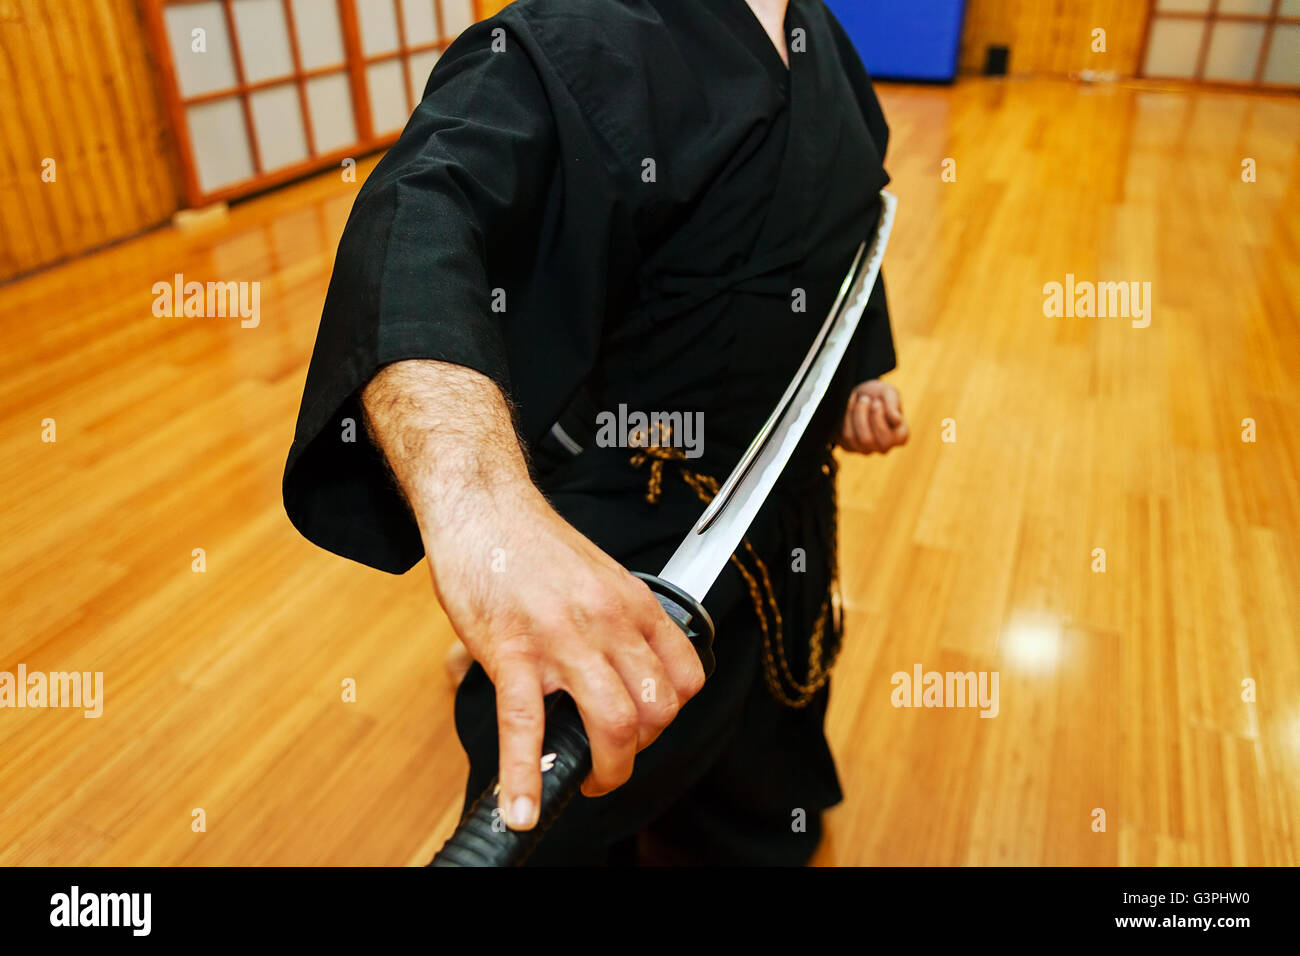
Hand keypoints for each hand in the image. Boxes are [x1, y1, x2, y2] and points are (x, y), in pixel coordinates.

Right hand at [422, 485, 705, 829]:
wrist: (482, 505)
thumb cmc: (532, 542)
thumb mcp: (596, 576)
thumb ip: (609, 624)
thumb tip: (605, 672)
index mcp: (633, 604)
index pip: (685, 676)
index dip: (670, 716)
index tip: (646, 729)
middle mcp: (609, 622)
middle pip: (655, 710)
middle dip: (638, 752)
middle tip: (611, 761)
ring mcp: (562, 638)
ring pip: (612, 723)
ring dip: (603, 770)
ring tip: (582, 779)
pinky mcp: (511, 651)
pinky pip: (525, 725)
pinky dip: (524, 777)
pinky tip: (519, 807)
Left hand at [837, 379, 908, 454]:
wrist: (862, 394)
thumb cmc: (879, 395)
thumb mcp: (889, 392)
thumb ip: (893, 405)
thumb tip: (896, 420)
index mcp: (900, 437)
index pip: (888, 438)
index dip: (878, 418)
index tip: (877, 401)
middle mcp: (884, 447)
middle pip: (867, 440)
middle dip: (862, 415)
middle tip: (864, 399)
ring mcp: (866, 449)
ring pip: (852, 439)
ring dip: (852, 416)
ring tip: (857, 401)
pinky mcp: (850, 447)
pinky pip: (843, 437)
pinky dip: (844, 418)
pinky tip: (849, 406)